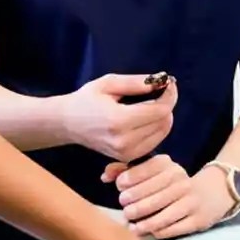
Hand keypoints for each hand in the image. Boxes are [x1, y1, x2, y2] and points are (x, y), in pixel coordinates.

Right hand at [62, 74, 176, 161]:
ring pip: (162, 132)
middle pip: (164, 122)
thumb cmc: (87, 99)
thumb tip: (161, 82)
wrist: (68, 123)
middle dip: (166, 104)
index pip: (160, 110)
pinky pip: (154, 141)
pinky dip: (155, 128)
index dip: (170, 95)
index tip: (168, 83)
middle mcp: (124, 141)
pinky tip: (144, 118)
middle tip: (157, 91)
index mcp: (119, 120)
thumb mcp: (108, 83)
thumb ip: (136, 83)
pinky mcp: (127, 157)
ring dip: (162, 116)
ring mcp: (126, 153)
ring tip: (148, 104)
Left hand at [101, 156, 232, 239]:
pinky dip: (159, 231)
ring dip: (145, 222)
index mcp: (169, 166)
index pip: (148, 169)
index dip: (131, 178)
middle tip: (125, 210)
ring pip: (163, 215)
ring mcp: (191, 201)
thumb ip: (127, 170)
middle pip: (154, 195)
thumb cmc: (170, 184)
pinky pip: (174, 228)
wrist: (209, 195)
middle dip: (135, 205)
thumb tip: (104, 176)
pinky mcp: (197, 220)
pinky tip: (150, 231)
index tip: (120, 187)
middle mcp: (181, 181)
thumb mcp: (153, 172)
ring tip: (133, 226)